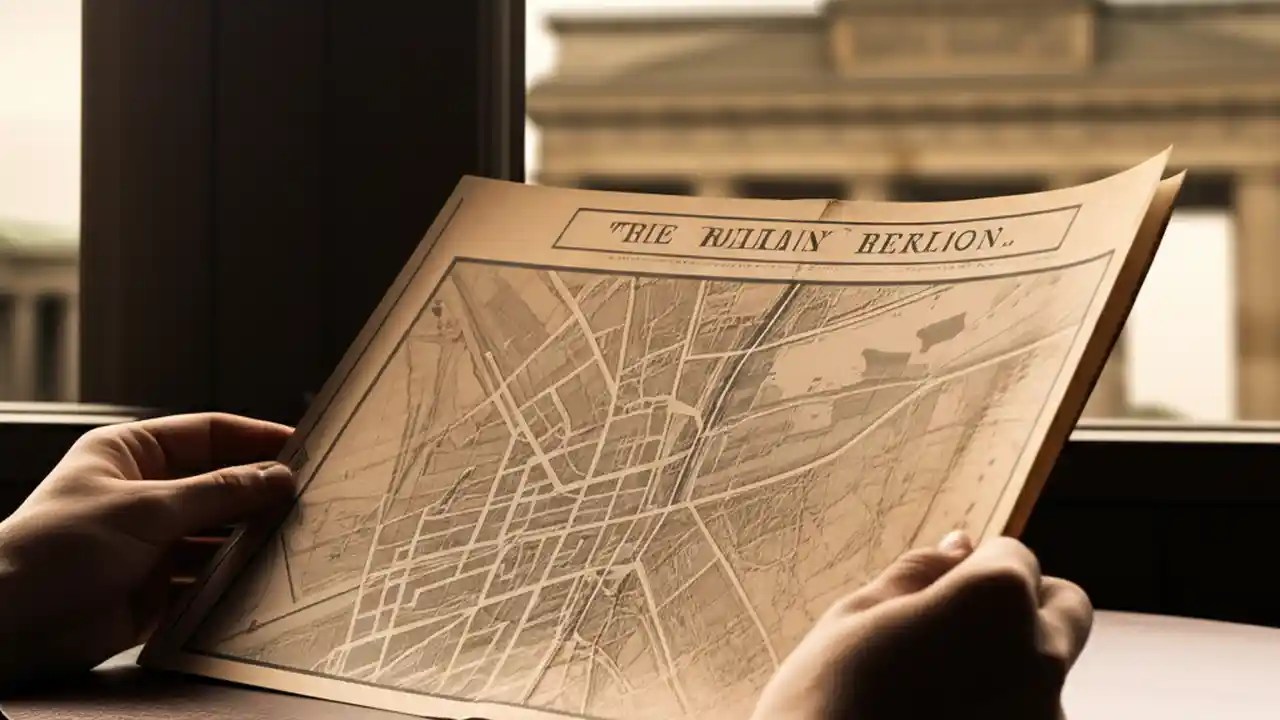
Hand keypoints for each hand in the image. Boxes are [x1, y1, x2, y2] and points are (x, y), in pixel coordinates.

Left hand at [0, 413, 295, 689]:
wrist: (11, 625)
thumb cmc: (55, 549)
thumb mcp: (145, 508)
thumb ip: (218, 492)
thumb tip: (277, 477)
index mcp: (130, 455)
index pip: (208, 434)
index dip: (255, 439)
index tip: (300, 448)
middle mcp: (143, 494)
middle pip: (218, 485)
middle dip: (258, 493)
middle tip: (308, 498)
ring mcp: (149, 542)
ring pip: (216, 534)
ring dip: (248, 540)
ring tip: (292, 540)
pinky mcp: (154, 588)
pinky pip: (205, 579)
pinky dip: (231, 581)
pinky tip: (259, 580)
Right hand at [751, 533, 1091, 719]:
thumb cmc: (824, 703)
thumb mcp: (855, 618)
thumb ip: (919, 574)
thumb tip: (960, 546)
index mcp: (997, 601)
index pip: (1012, 554)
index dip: (968, 568)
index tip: (927, 596)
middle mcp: (1040, 658)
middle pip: (1065, 609)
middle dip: (1022, 605)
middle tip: (950, 631)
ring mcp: (1044, 718)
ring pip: (1045, 671)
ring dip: (1007, 667)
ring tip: (925, 695)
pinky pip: (1026, 716)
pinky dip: (996, 712)